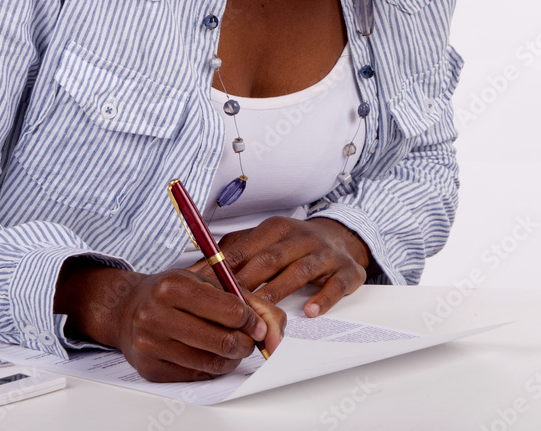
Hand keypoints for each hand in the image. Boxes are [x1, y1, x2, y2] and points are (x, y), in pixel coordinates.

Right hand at [55, 260, 284, 382]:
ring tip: (231, 347)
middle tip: (248, 339)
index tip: (255, 323)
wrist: (126, 309)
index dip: (252, 320)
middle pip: (224, 341)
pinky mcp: (150, 368)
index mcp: (174, 285)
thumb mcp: (205, 281)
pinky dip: (211, 368)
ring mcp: (150, 343)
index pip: (231, 310)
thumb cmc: (171, 293)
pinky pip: (196, 376)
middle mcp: (157, 314)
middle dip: (246, 343)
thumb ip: (245, 299)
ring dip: (232, 358)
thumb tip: (274, 333)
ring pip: (212, 363)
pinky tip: (208, 354)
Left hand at [214, 216, 370, 317]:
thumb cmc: (294, 243)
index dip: (224, 267)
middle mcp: (301, 238)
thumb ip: (233, 251)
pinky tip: (309, 311)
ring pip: (300, 271)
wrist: (342, 237)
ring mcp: (325, 254)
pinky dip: (322, 298)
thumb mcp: (265, 239)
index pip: (246, 247)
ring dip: (280, 290)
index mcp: (276, 229)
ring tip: (263, 311)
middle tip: (230, 304)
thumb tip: (194, 268)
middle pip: (271, 258)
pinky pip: (335, 285)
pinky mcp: (346, 271)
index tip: (205, 284)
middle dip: (249, 281)